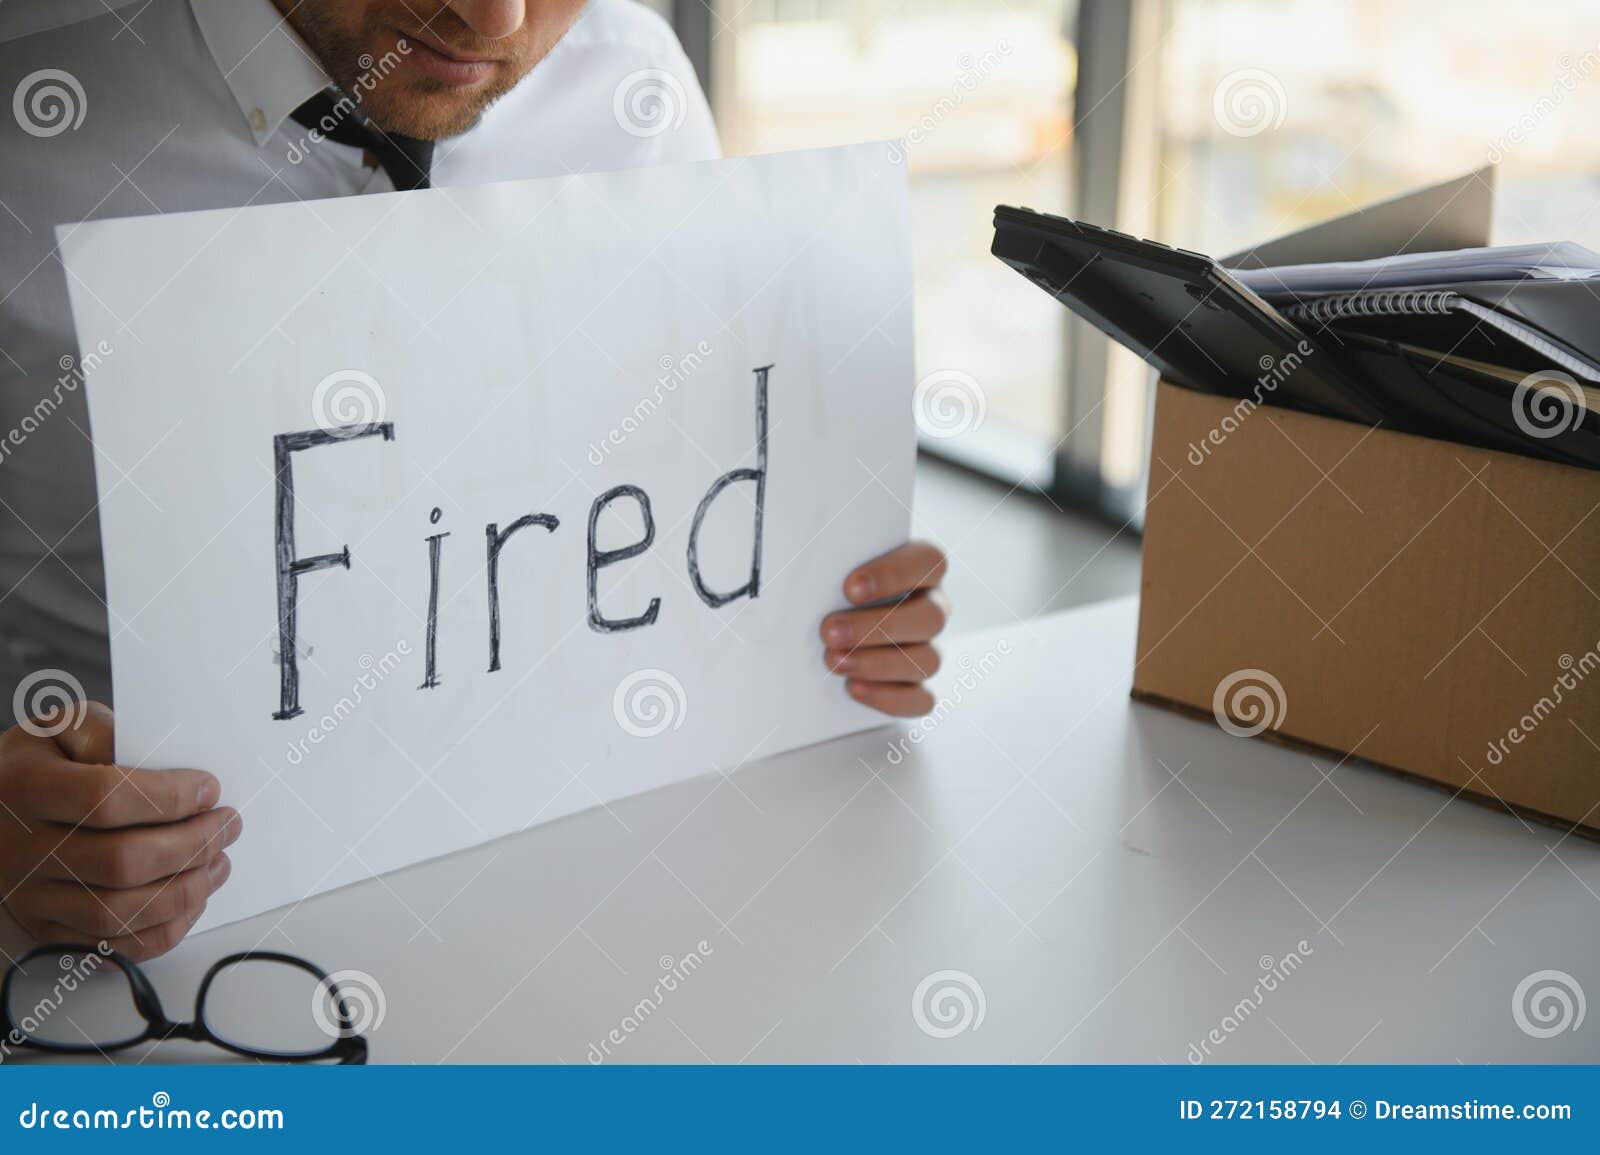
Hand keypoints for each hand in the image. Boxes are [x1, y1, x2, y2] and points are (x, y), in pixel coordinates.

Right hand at [0, 701, 239, 960]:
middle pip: (121, 861)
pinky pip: (111, 946)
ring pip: (118, 912)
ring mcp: (30, 896)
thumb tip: (158, 762)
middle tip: (228, 824)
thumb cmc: (39, 764)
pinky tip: (192, 900)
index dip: (169, 796)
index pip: (105, 798)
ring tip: (220, 861)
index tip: (209, 789)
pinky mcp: (46, 929)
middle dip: (192, 844)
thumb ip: (105, 732)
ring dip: (185, 890)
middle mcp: (20, 850)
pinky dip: (162, 930)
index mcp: (23, 789)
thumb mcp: (61, 728)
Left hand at [821, 542, 949, 716]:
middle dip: (879, 627)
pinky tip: (854, 687)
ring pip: (927, 660)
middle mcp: (930, 607)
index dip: (894, 575)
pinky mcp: (916, 687)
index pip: (928, 562)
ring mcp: (926, 648)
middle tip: (830, 631)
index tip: (850, 588)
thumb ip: (826, 561)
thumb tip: (806, 552)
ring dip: (878, 663)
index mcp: (918, 568)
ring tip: (833, 660)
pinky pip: (921, 700)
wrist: (805, 635)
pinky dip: (888, 697)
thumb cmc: (819, 590)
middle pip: (930, 617)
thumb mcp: (820, 568)